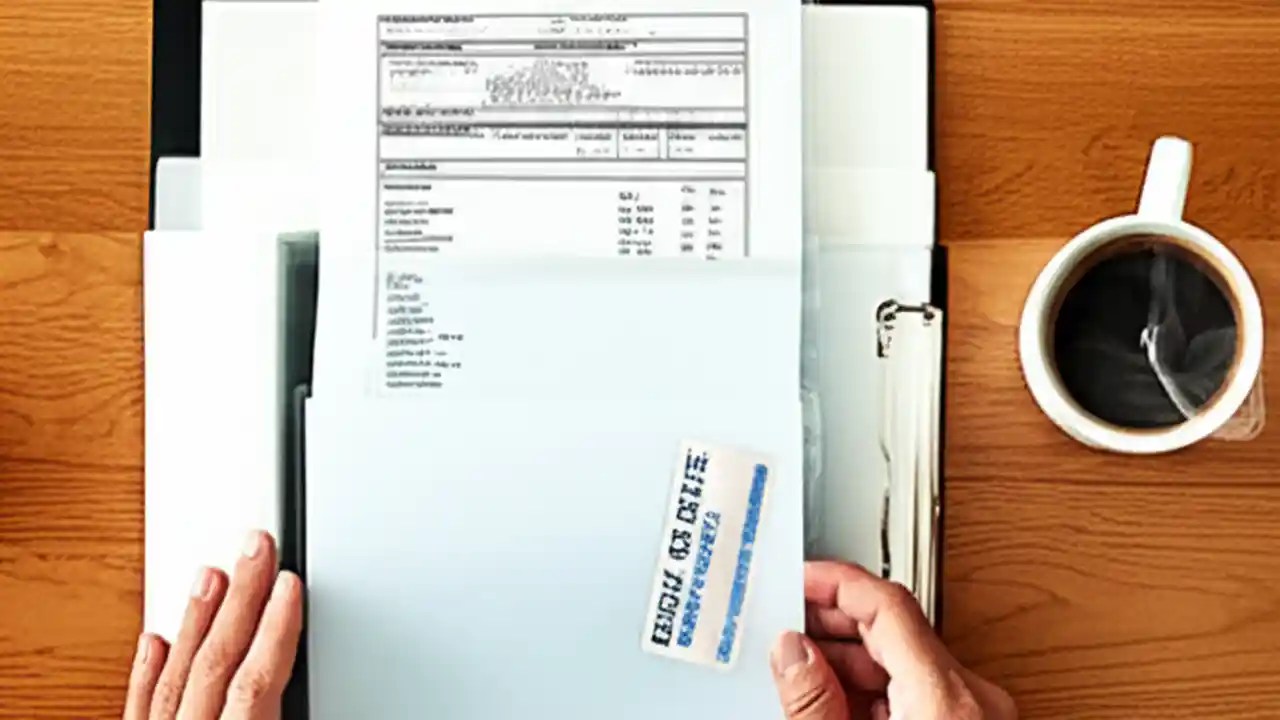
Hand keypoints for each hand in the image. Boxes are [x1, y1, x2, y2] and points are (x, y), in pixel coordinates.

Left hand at [123, 531, 302, 719]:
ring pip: (175, 676)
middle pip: (216, 661)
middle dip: (240, 601)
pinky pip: (138, 709)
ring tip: (209, 575)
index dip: (275, 628)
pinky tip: (154, 641)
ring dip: (195, 622)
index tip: (288, 583)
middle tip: (255, 550)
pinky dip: (146, 672)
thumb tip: (338, 702)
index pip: (255, 682)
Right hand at [771, 561, 1015, 719]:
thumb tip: (792, 653)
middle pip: (896, 629)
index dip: (837, 581)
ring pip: (905, 663)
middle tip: (785, 626)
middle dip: (833, 625)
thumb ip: (815, 704)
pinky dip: (874, 691)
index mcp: (948, 698)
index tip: (800, 578)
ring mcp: (980, 716)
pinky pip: (919, 693)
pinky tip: (834, 702)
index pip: (889, 604)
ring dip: (849, 662)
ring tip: (800, 673)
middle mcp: (976, 699)